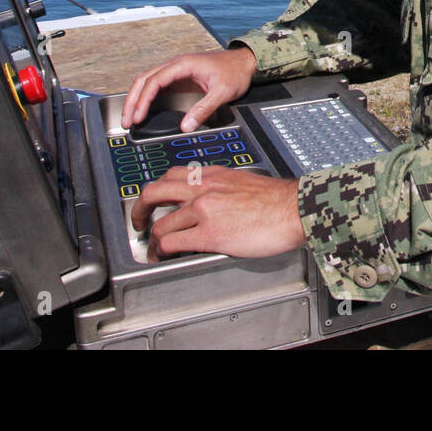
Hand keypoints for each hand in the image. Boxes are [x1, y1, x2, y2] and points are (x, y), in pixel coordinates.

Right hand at [120, 46, 257, 132]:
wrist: (245, 62)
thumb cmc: (235, 71)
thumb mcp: (222, 92)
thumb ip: (204, 109)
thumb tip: (186, 126)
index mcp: (183, 65)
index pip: (154, 81)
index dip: (143, 100)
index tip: (138, 116)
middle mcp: (176, 65)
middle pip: (144, 80)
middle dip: (132, 101)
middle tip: (126, 121)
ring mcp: (176, 71)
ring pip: (147, 82)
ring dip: (137, 99)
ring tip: (131, 118)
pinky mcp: (179, 78)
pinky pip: (157, 86)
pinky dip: (146, 98)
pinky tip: (143, 110)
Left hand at [131, 166, 305, 260]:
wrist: (293, 209)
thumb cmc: (277, 200)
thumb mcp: (243, 182)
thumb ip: (223, 188)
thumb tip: (215, 202)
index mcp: (213, 175)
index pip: (173, 176)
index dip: (158, 190)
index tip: (155, 200)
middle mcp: (203, 188)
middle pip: (155, 191)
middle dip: (140, 208)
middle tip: (138, 220)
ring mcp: (204, 209)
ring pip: (161, 221)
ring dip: (152, 237)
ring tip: (153, 247)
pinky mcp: (209, 232)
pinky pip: (173, 241)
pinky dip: (163, 250)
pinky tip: (164, 255)